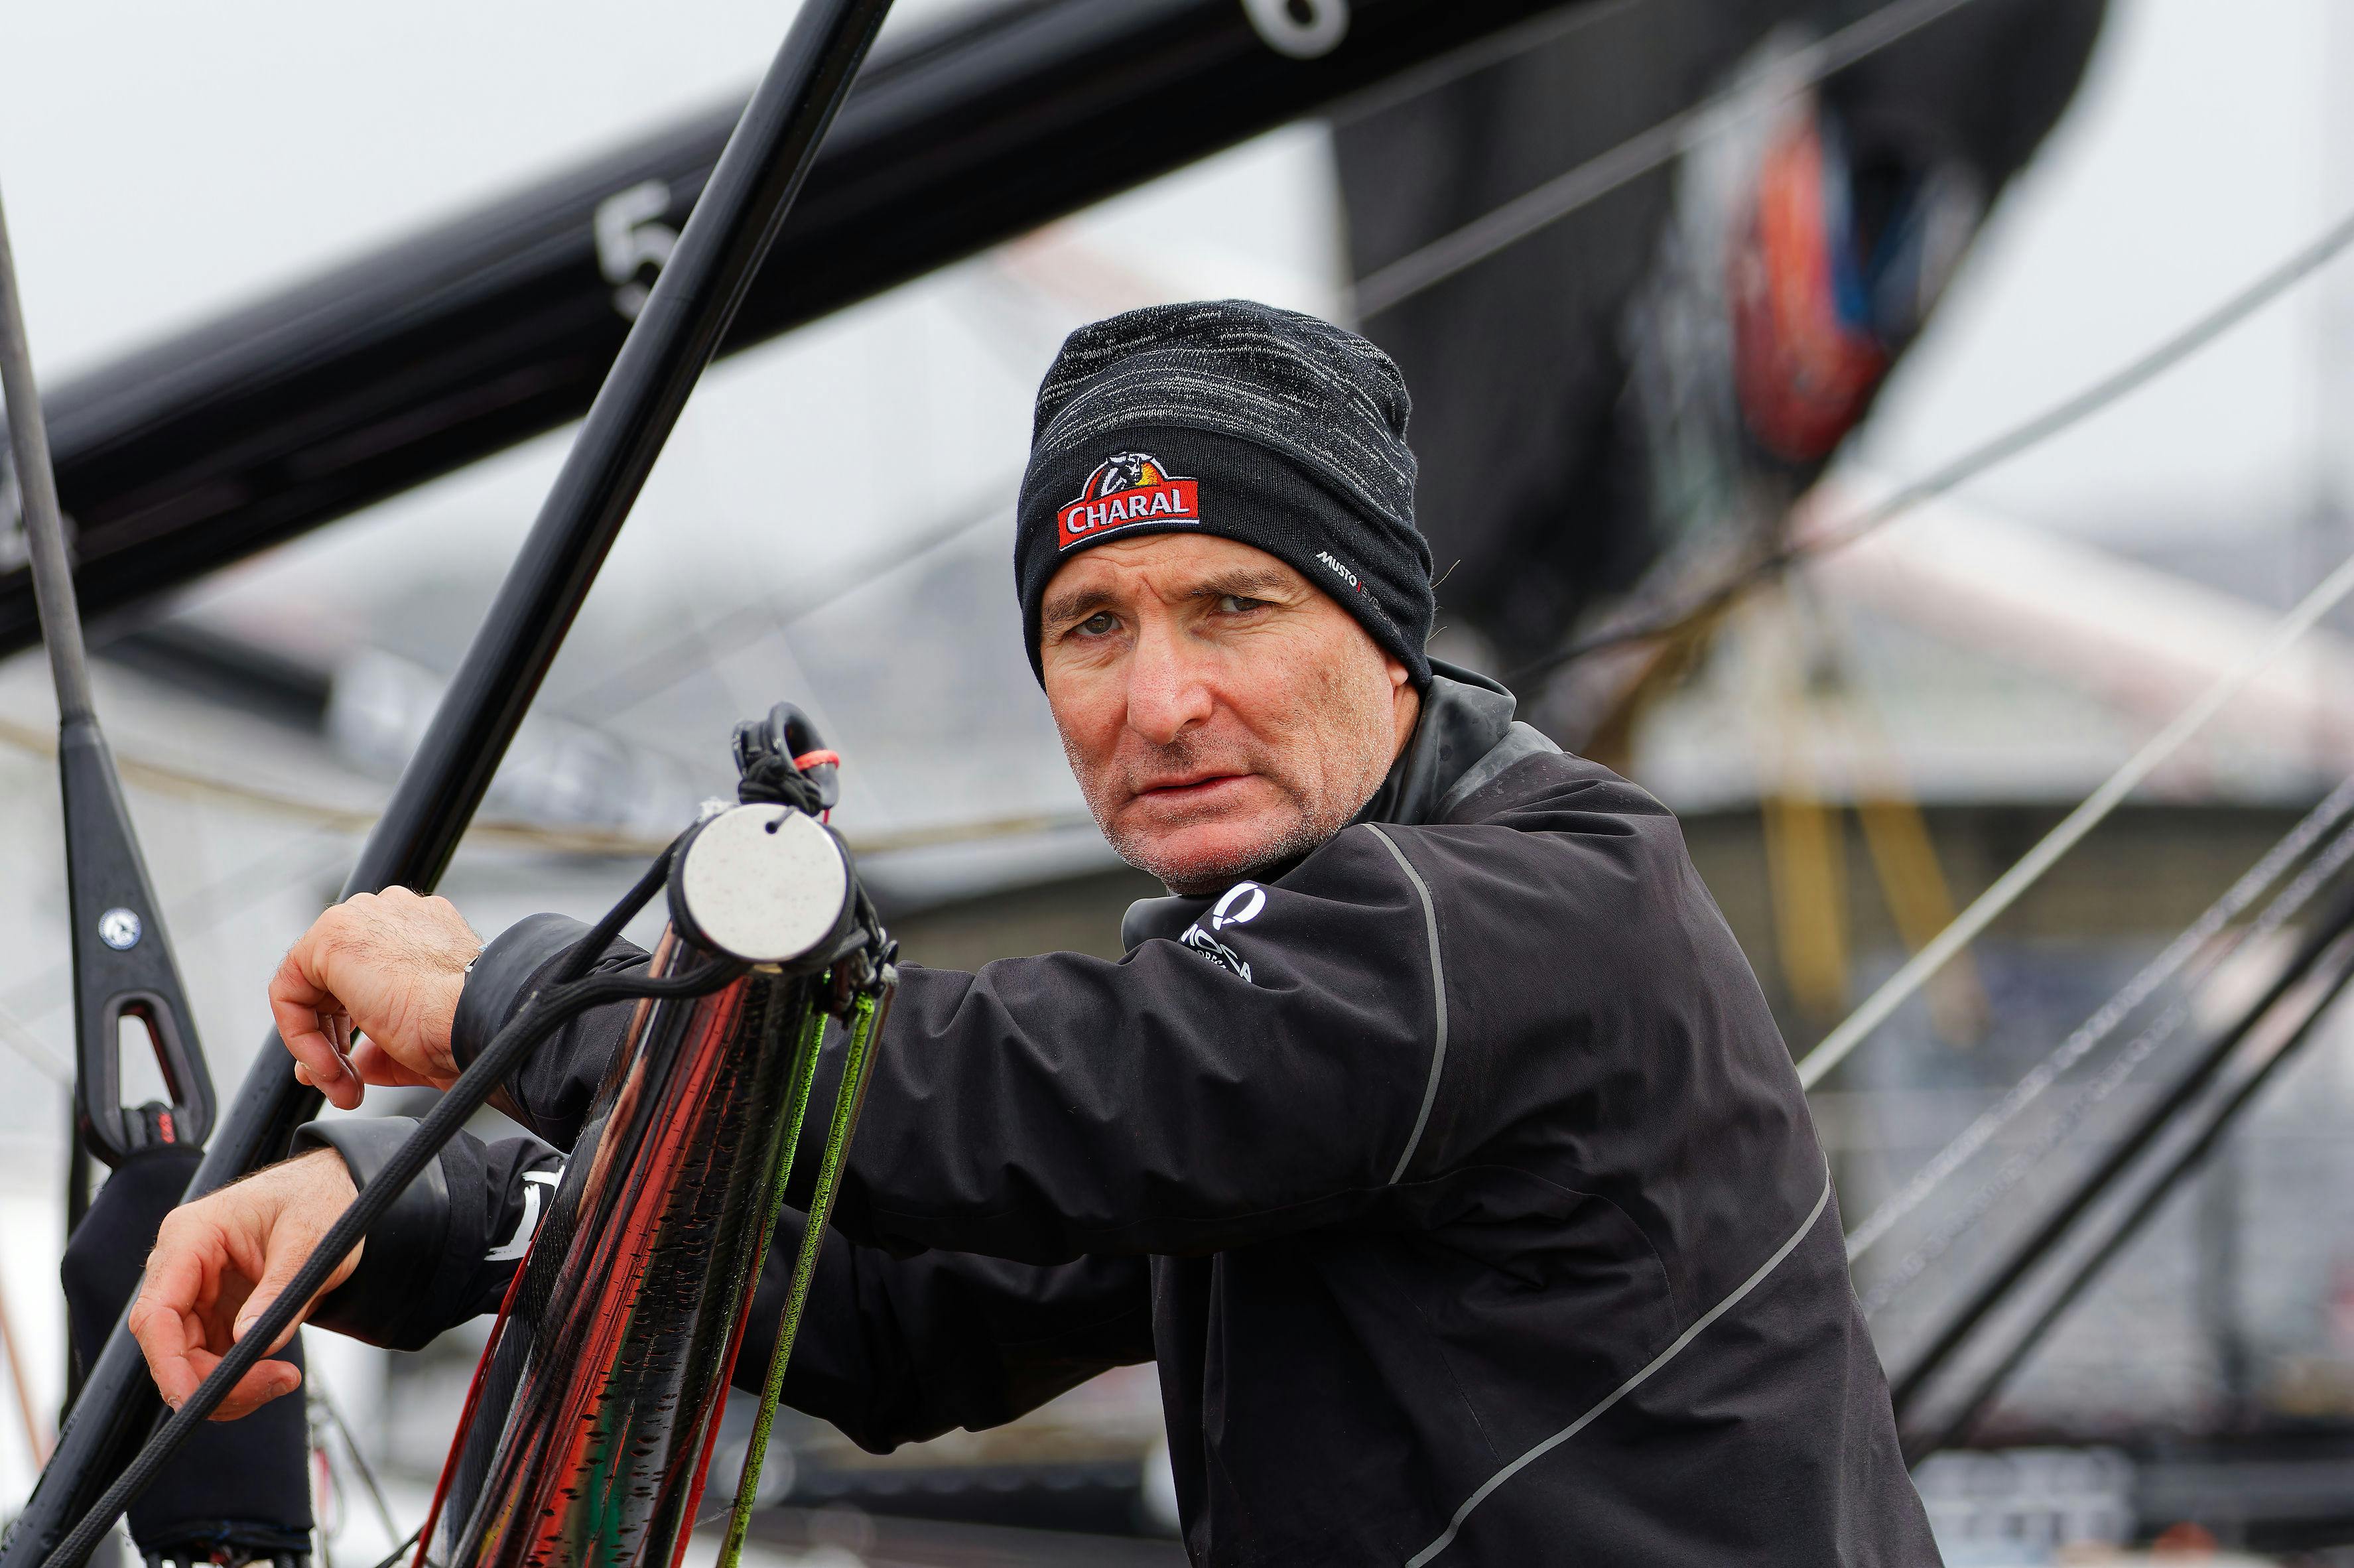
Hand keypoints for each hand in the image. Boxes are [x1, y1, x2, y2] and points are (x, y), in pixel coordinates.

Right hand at [128, 1149, 360, 1419]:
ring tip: (284, 1378)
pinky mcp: (216, 1308)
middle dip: (213, 1380)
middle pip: (170, 1345)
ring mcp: (197, 1289)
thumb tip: (249, 1342)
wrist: (337, 1189)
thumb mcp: (312, 1242)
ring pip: (188, 1358)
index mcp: (190, 1235)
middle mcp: (182, 1264)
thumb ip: (279, 1292)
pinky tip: (273, 1373)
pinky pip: (211, 1356)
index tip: (196, 1400)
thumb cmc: (321, 1199)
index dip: (169, 1364)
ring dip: (228, 1383)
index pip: (157, 1313)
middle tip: (276, 1383)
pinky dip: (237, 1375)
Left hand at [270, 887, 480, 1109]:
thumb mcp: (416, 1041)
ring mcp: (364, 918)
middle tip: (346, 1086)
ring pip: (310, 988)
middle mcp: (393, 915)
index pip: (364, 976)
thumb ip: (377, 1047)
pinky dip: (299, 1035)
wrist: (480, 1020)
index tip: (354, 1072)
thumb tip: (348, 1066)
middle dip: (332, 1044)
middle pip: (333, 983)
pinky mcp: (333, 935)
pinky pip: (290, 989)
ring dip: (319, 1047)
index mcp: (422, 931)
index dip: (349, 1030)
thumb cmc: (468, 1031)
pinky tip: (328, 1064)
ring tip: (341, 1084)